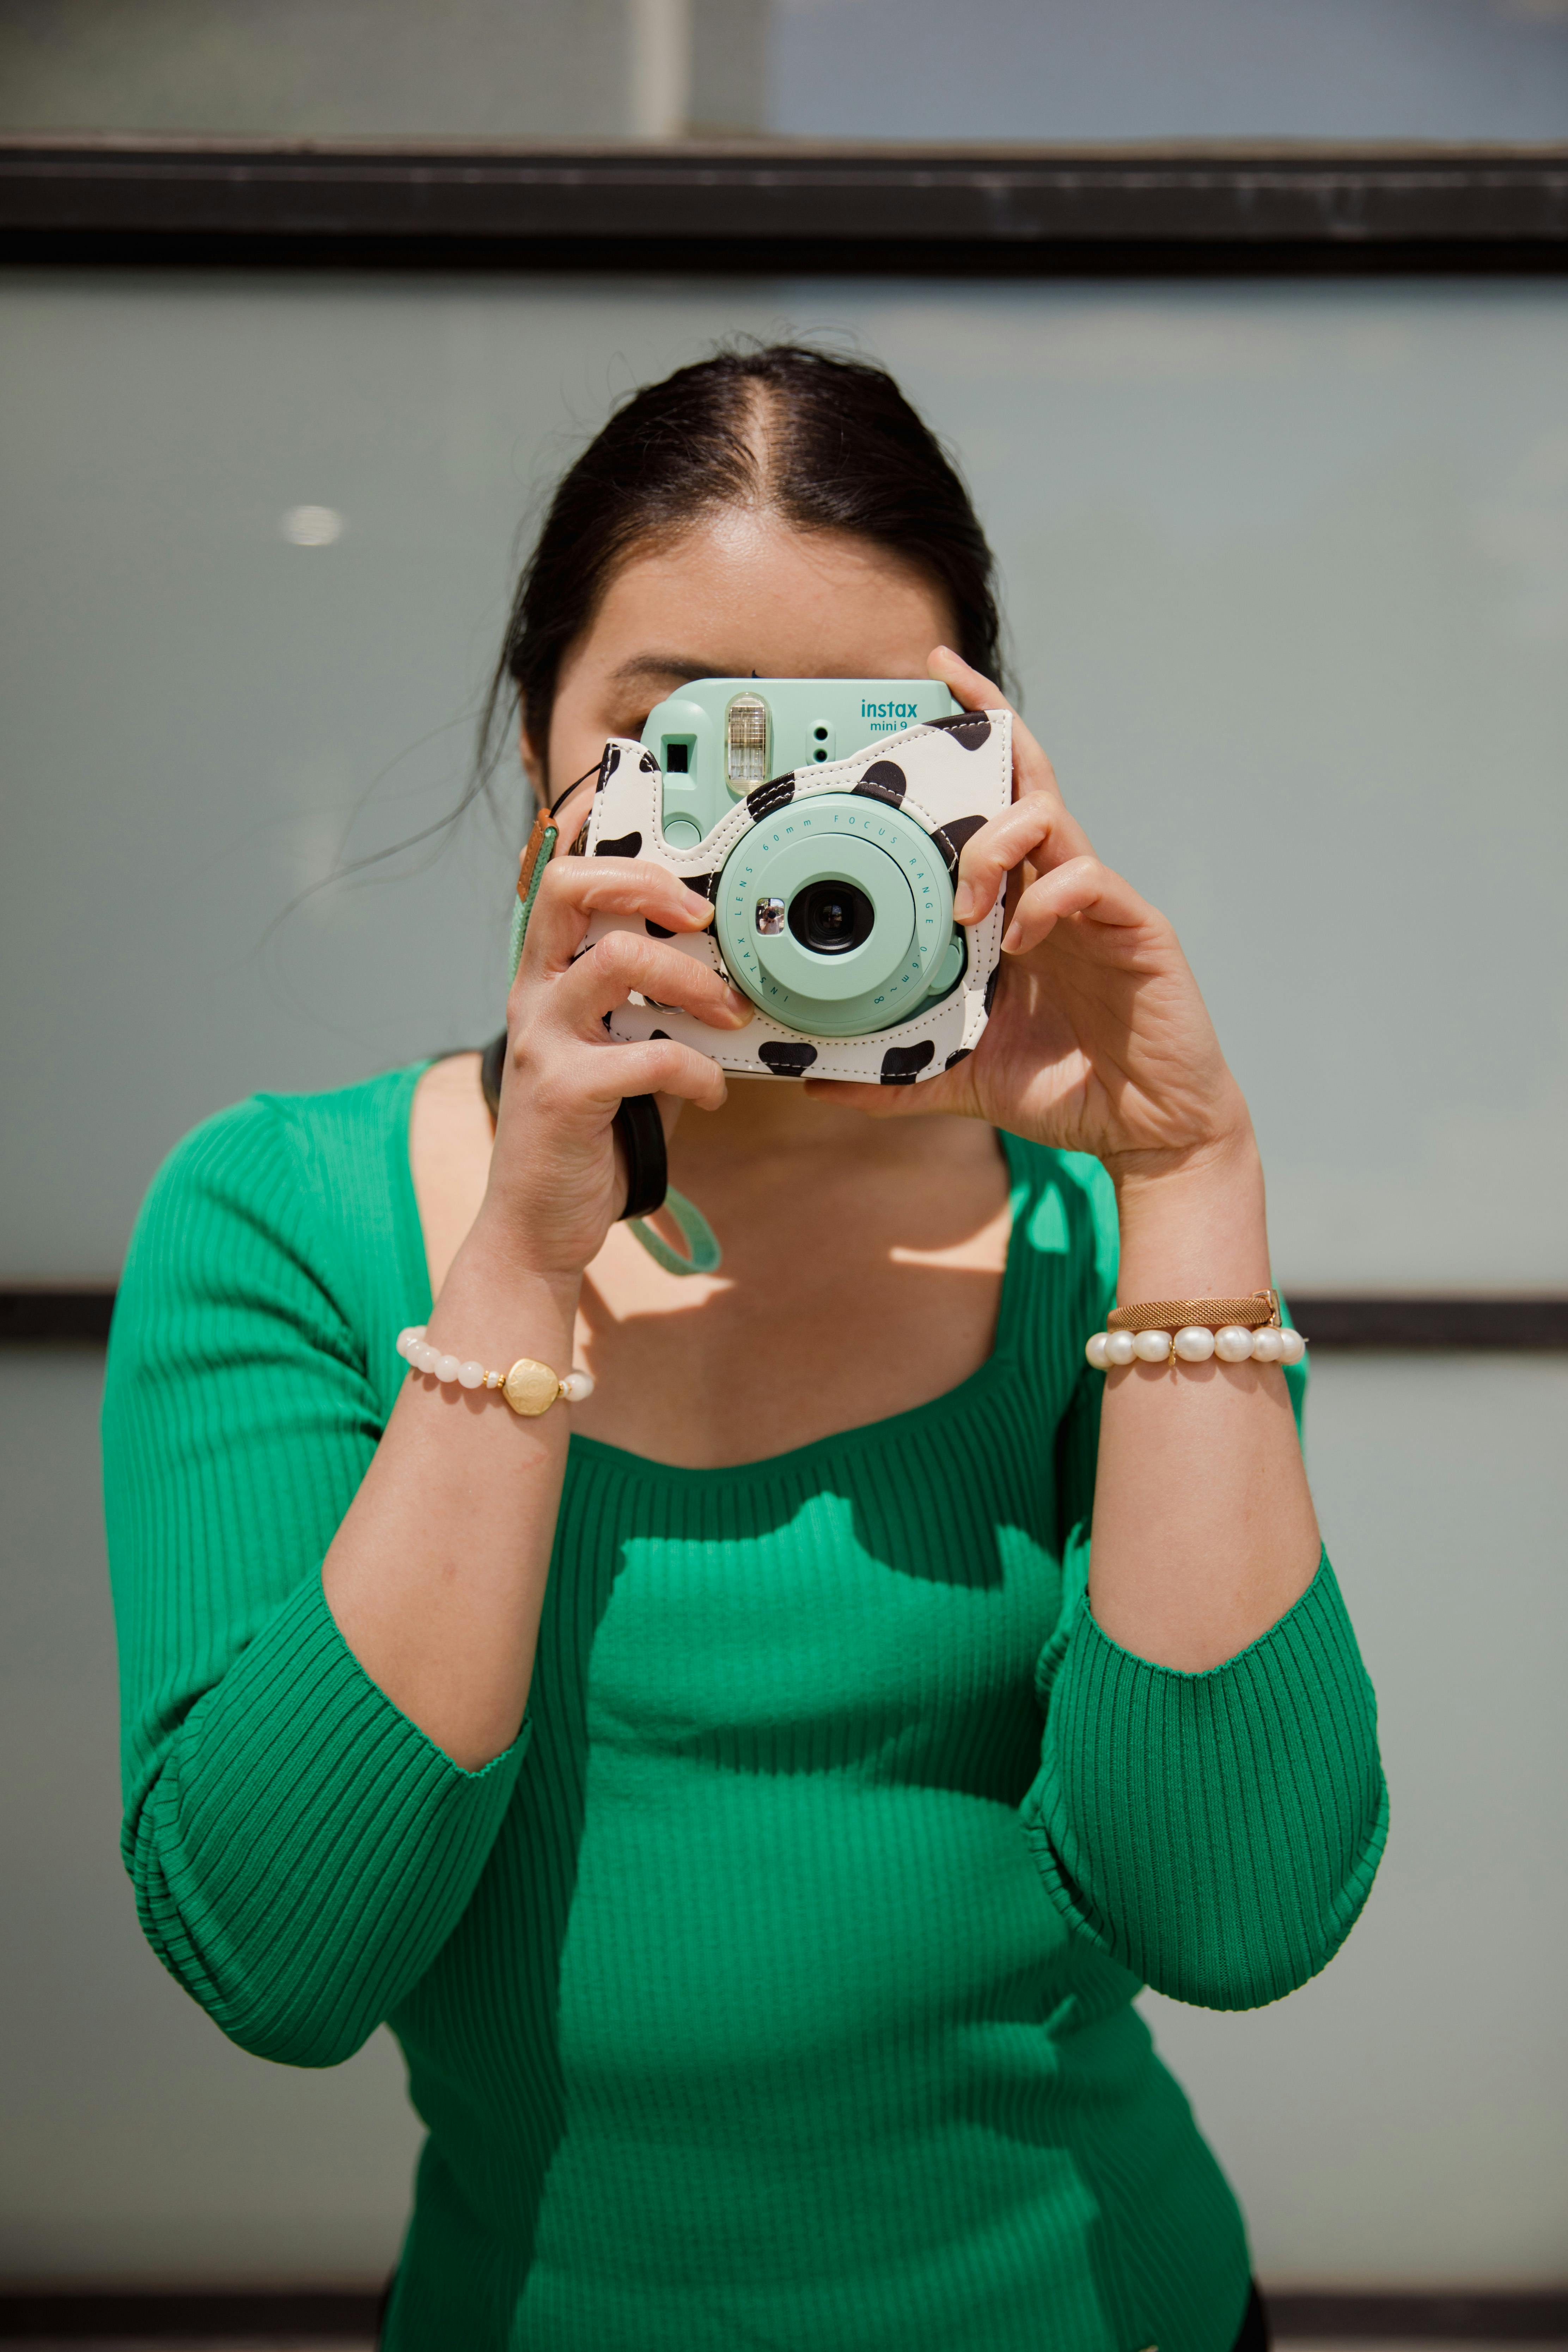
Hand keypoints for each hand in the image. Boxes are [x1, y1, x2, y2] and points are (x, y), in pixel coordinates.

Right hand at [473, 783, 751, 1281]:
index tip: (686, 893)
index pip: (563, 887)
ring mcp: (544, 1043)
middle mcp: (534, 1001)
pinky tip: (710, 1095)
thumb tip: (723, 982)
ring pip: (616, 960)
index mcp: (544, 984)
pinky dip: (699, 1072)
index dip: (626, 868)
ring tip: (727, 1015)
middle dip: (649, 889)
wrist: (536, 1226)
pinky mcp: (566, 1093)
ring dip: (691, 980)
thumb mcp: (619, 1060)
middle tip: (703, 922)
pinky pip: (651, 1056)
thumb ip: (652, 1016)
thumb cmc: (586, 1141)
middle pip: (572, 891)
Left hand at [809, 649, 1252, 1182]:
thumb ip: (896, 1072)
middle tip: (941, 691)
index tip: (928, 688)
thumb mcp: (960, 1077)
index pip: (993, 804)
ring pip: (1050, 819)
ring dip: (993, 844)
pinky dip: (1045, 901)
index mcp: (1016, 908)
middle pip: (1026, 780)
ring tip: (963, 904)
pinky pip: (1089, 881)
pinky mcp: (1137, 929)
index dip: (968, 743)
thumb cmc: (1065, 1086)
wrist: (1145, 1129)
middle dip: (987, 729)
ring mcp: (1097, 906)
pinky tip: (1019, 941)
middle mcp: (1055, 891)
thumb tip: (820, 1078)